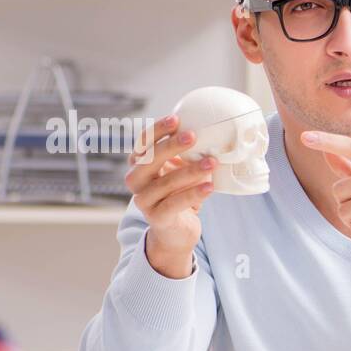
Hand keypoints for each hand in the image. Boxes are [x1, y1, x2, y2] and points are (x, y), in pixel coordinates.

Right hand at [125, 113, 216, 278]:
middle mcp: (136, 181)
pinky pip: (174, 204)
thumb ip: (187, 156)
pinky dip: (193, 194)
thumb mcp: (181, 172)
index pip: (143, 142)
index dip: (157, 130)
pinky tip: (209, 187)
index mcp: (140, 164)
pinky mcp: (156, 218)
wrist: (176, 232)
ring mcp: (144, 201)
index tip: (176, 119)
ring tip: (212, 162)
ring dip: (190, 171)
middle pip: (149, 160)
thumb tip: (214, 135)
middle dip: (171, 146)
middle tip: (193, 136)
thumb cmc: (179, 194)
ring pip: (165, 183)